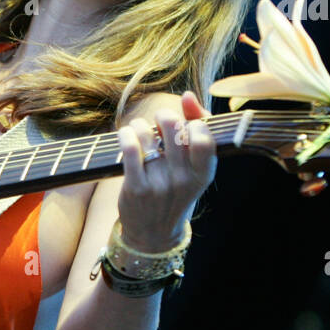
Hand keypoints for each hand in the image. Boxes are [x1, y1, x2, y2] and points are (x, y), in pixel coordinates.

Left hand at [115, 92, 216, 251]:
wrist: (154, 234)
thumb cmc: (176, 191)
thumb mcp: (195, 168)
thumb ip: (197, 128)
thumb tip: (186, 96)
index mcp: (203, 174)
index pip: (203, 138)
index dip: (193, 122)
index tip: (184, 124)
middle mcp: (183, 180)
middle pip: (173, 128)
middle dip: (162, 116)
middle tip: (158, 121)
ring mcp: (159, 185)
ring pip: (147, 135)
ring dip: (141, 125)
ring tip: (140, 130)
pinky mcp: (136, 188)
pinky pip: (130, 149)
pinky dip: (126, 134)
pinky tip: (126, 134)